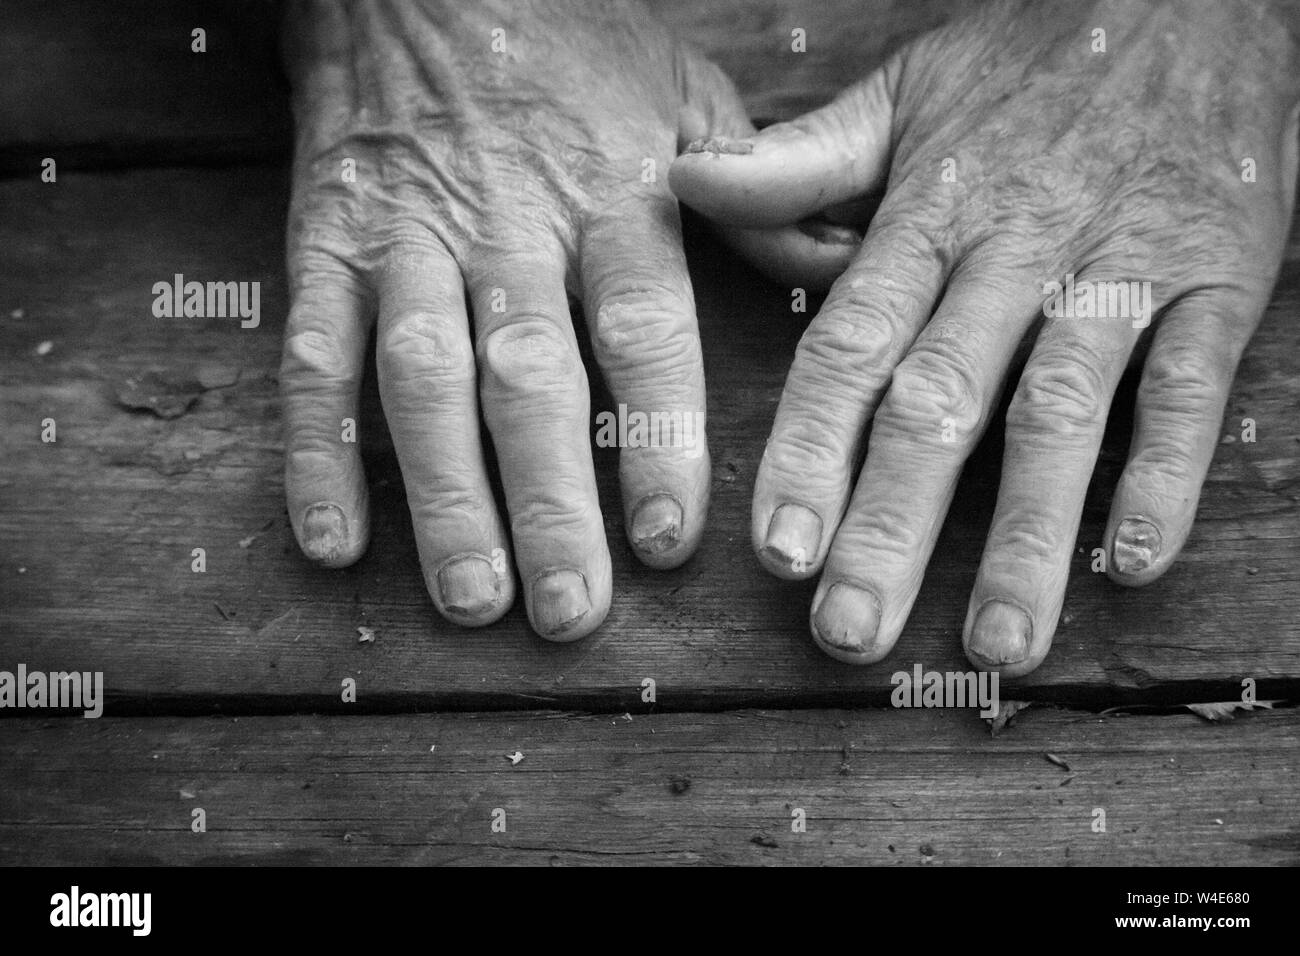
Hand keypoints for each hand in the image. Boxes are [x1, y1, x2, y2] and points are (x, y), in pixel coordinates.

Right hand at [278, 0, 854, 639]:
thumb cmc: (571, 40)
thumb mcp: (686, 90)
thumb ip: (757, 186)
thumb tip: (836, 265)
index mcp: (613, 195)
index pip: (644, 332)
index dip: (659, 439)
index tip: (670, 541)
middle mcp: (510, 226)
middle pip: (531, 378)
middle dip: (551, 504)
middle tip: (570, 612)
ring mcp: (409, 236)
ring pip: (422, 379)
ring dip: (446, 498)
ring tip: (473, 599)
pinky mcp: (325, 240)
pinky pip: (313, 351)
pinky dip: (316, 448)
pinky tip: (336, 538)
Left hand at [671, 0, 1299, 673]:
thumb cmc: (1032, 57)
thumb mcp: (904, 93)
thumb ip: (798, 160)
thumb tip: (684, 183)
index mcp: (927, 216)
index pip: (849, 350)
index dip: (810, 454)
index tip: (776, 553)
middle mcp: (1012, 253)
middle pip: (941, 403)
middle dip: (892, 525)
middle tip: (849, 632)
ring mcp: (1117, 269)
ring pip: (1061, 412)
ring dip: (1025, 535)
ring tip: (994, 641)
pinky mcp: (1219, 277)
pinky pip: (1190, 385)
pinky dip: (1164, 474)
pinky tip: (1131, 563)